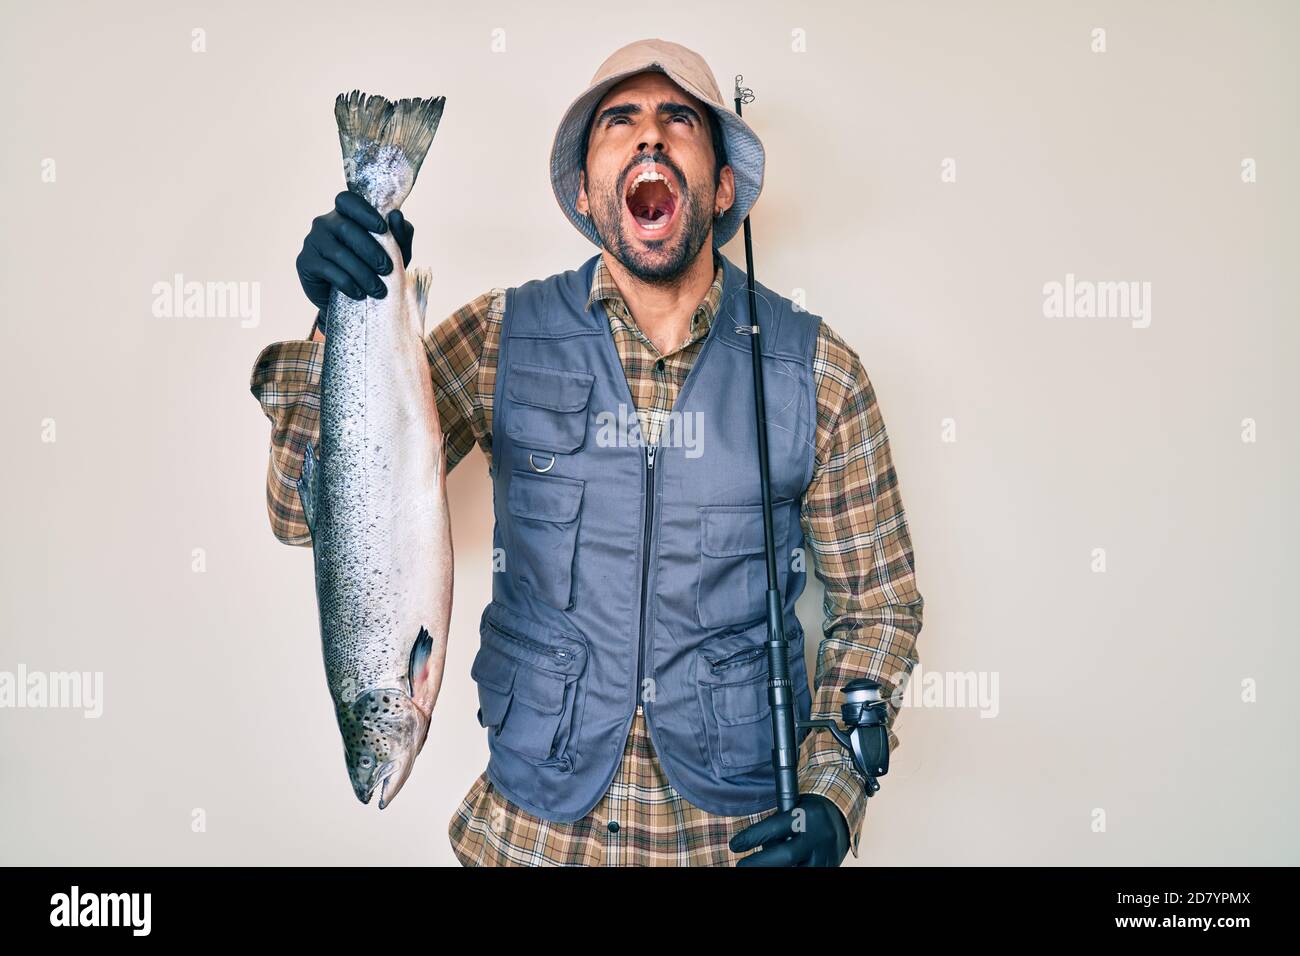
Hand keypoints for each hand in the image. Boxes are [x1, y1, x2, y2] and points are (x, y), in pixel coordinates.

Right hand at [295, 190, 414, 310]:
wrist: (351, 302)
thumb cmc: (374, 270)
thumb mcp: (394, 254)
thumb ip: (400, 235)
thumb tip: (396, 215)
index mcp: (345, 214)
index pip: (348, 200)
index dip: (364, 212)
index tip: (383, 229)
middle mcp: (325, 223)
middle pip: (346, 228)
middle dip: (371, 250)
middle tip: (387, 269)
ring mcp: (312, 241)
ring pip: (338, 252)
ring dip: (362, 273)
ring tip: (378, 290)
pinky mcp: (305, 262)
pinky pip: (327, 270)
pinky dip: (347, 283)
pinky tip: (359, 294)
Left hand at [730, 794, 850, 866]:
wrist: (841, 816)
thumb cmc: (807, 812)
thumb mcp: (793, 810)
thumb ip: (777, 828)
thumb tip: (754, 847)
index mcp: (806, 815)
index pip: (774, 828)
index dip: (751, 837)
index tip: (735, 845)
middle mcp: (817, 836)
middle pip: (785, 856)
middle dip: (760, 863)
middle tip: (741, 866)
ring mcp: (825, 855)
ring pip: (796, 870)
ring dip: (775, 869)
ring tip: (760, 866)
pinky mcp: (830, 867)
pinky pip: (806, 874)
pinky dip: (791, 871)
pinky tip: (782, 867)